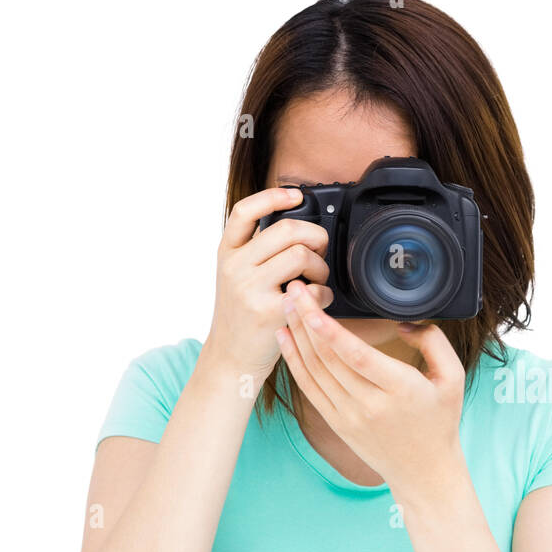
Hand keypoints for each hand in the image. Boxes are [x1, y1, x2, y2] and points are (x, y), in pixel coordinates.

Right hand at [203, 187, 332, 377]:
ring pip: (302, 255)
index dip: (273, 196)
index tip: (297, 195)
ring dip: (321, 267)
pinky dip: (324, 294)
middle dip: (315, 237)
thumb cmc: (242, 314)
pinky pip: (313, 290)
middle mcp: (235, 267)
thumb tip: (298, 226)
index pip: (245, 211)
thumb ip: (256, 251)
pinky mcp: (269, 312)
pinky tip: (317, 300)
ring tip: (316, 280)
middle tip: (319, 252)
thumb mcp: (236, 275)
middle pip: (287, 230)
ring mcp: (250, 289)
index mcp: (227, 252)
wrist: (230, 356)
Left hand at [275, 280, 467, 500]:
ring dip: (296, 335)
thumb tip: (404, 322)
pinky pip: (309, 388)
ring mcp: (349, 416)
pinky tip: (285, 338)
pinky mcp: (336, 423)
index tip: (312, 306)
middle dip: (306, 320)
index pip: (358, 357)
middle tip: (295, 288)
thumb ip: (434, 342)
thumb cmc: (439, 422)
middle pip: (329, 358)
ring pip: (314, 370)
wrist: (424, 471)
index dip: (330, 331)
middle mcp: (370, 404)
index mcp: (401, 389)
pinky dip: (294, 361)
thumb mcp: (454, 379)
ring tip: (287, 304)